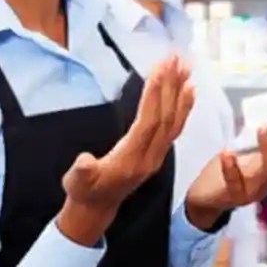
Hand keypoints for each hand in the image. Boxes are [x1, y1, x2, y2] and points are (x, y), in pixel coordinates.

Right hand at [58, 56, 192, 243]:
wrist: (97, 209)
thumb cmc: (83, 191)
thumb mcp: (76, 182)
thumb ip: (81, 172)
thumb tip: (84, 162)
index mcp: (131, 158)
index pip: (149, 122)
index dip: (155, 96)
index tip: (160, 69)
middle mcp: (150, 156)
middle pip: (165, 116)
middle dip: (171, 85)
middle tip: (175, 57)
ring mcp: (157, 154)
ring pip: (174, 120)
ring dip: (180, 91)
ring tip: (186, 66)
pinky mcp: (158, 152)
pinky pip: (176, 126)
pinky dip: (184, 106)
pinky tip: (189, 90)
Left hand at [185, 126, 266, 228]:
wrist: (206, 197)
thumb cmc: (226, 171)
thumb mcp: (241, 155)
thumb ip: (253, 144)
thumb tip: (261, 121)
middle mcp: (264, 184)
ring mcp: (250, 193)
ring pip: (261, 177)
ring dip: (262, 153)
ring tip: (259, 132)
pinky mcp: (234, 198)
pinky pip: (236, 185)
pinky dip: (231, 169)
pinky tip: (226, 154)